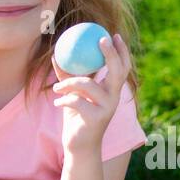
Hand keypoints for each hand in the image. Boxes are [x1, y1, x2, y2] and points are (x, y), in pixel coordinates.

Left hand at [50, 32, 131, 154]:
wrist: (79, 145)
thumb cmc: (76, 116)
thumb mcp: (72, 93)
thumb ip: (67, 74)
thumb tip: (56, 53)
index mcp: (111, 90)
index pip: (122, 67)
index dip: (121, 51)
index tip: (112, 34)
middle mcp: (114, 98)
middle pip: (117, 72)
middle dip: (111, 54)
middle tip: (100, 40)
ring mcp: (107, 108)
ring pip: (88, 84)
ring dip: (68, 83)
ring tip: (56, 87)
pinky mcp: (97, 119)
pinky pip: (77, 101)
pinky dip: (63, 100)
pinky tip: (57, 103)